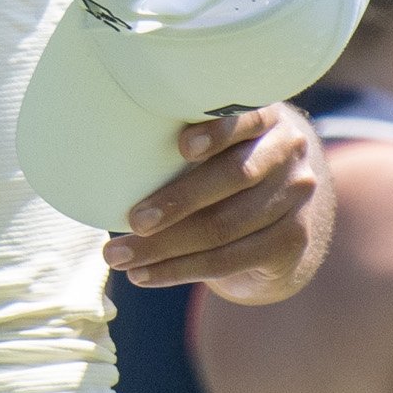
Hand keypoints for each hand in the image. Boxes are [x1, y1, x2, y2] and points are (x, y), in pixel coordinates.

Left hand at [104, 104, 332, 304]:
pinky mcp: (292, 240)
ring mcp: (296, 197)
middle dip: (176, 202)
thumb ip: (178, 138)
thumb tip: (97, 147)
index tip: (180, 147)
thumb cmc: (222, 164)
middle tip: (130, 222)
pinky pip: (229, 260)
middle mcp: (288, 152)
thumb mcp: (213, 139)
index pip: (247, 118)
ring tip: (120, 258)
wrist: (285, 214)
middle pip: (232, 178)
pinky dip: (180, 270)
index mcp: (263, 117)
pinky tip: (145, 275)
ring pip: (225, 226)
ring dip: (165, 247)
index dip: (217, 132)